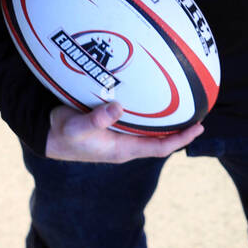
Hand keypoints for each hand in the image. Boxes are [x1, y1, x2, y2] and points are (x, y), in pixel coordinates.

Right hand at [45, 99, 204, 162]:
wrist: (47, 134)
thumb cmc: (62, 133)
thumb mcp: (77, 126)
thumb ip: (96, 119)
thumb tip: (118, 107)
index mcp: (123, 149)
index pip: (160, 147)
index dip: (181, 139)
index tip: (199, 128)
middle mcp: (126, 144)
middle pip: (161, 139)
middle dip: (181, 129)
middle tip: (201, 113)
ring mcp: (120, 136)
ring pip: (151, 130)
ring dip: (168, 121)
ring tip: (186, 106)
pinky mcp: (113, 125)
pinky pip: (139, 120)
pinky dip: (152, 112)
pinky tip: (157, 98)